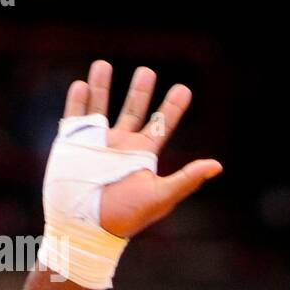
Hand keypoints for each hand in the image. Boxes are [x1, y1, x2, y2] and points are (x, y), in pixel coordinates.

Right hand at [63, 60, 222, 237]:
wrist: (86, 226)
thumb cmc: (125, 216)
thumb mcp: (160, 196)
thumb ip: (187, 179)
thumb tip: (217, 165)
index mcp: (143, 155)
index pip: (161, 125)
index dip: (172, 107)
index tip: (184, 89)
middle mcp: (121, 146)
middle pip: (134, 111)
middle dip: (141, 91)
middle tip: (147, 70)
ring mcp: (96, 144)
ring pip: (101, 107)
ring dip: (103, 86)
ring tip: (104, 64)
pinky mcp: (72, 145)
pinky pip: (75, 117)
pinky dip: (78, 100)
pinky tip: (82, 85)